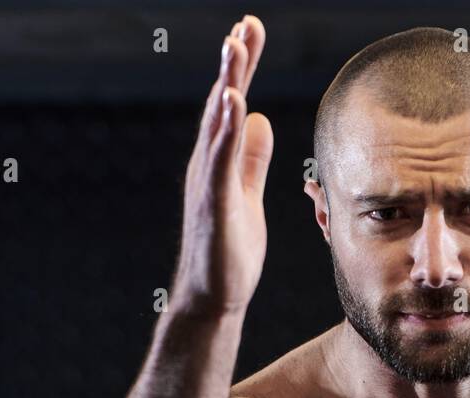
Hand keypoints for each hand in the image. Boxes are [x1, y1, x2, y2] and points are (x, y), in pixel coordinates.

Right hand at [169, 14, 271, 318]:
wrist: (212, 299)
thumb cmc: (229, 253)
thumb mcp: (248, 196)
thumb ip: (253, 160)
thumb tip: (262, 121)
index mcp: (219, 162)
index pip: (232, 106)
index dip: (241, 68)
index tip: (250, 30)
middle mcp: (207, 165)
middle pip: (222, 105)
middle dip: (234, 64)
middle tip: (244, 24)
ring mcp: (207, 184)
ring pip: (218, 125)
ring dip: (227, 84)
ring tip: (235, 46)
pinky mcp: (214, 205)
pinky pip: (220, 161)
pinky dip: (226, 130)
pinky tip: (234, 103)